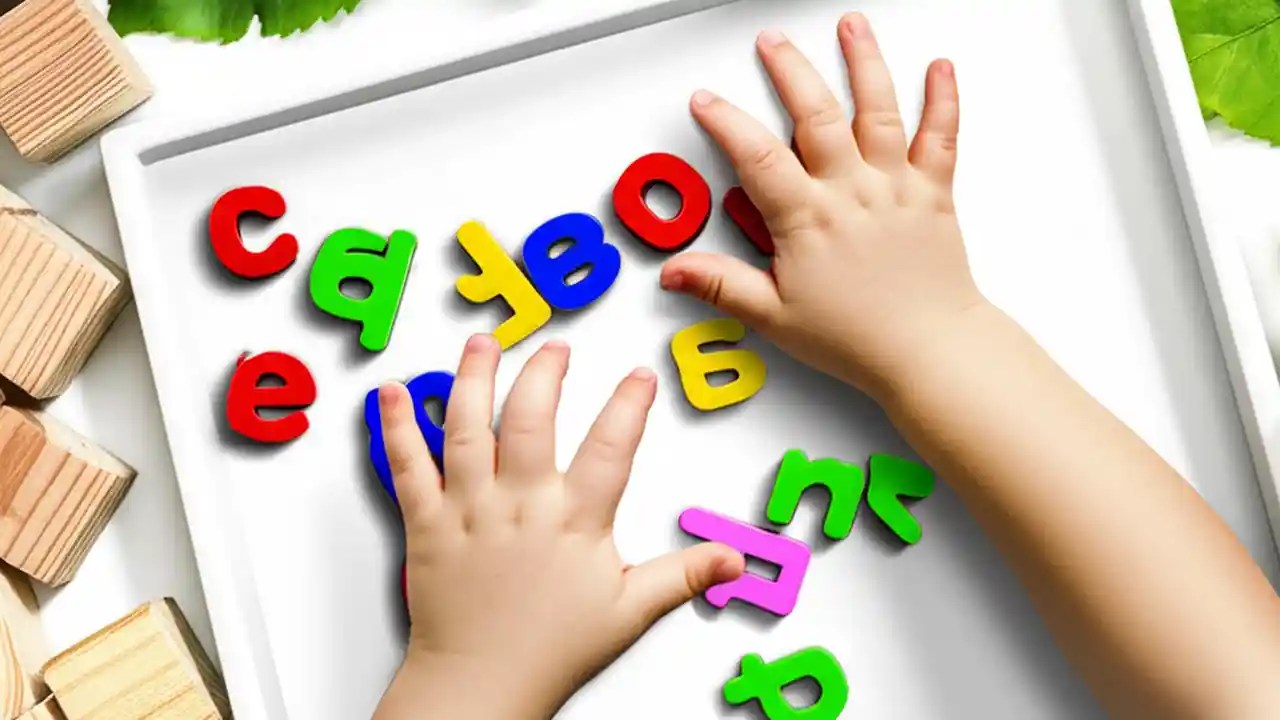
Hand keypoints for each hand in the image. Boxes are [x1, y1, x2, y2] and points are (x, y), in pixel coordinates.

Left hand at [373, 335, 743, 719]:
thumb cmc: (551, 650)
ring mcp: (469, 510)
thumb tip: (734, 559)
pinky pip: (407, 467)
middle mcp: (520, 505)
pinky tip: (391, 393)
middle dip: (544, 374)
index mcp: (574, 521)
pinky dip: (396, 427)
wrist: (481, 686)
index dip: (629, 405)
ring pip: (467, 428)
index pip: (611, 447)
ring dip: (473, 378)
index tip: (639, 376)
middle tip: (556, 348)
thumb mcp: (630, 611)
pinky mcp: (425, 524)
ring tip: (483, 342)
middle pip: (530, 419)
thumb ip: (683, 575)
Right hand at [661, 13, 986, 399]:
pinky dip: (944, 100)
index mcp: (808, 220)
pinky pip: (941, 137)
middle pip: (816, 114)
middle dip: (790, 70)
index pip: (756, 156)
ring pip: (878, 110)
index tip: (706, 100)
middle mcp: (852, 192)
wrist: (930, 351)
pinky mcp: (933, 194)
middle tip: (771, 42)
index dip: (726, 122)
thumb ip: (722, 285)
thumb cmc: (859, 338)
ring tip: (851, 26)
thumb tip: (676, 272)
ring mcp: (895, 187)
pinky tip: (940, 69)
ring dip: (864, 62)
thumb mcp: (774, 317)